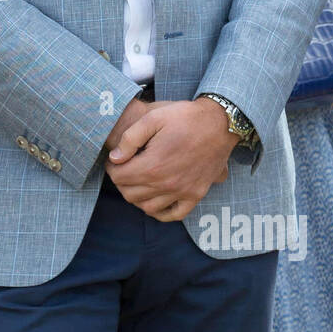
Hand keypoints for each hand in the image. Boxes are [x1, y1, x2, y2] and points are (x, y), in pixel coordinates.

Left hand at [105, 97, 234, 220]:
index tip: (115, 160)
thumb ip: (129, 138)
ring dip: (137, 197)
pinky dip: (161, 212)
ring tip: (137, 182)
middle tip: (124, 170)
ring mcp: (182, 191)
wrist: (220, 122)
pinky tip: (156, 200)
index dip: (112, 168)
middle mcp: (166, 183)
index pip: (119, 177)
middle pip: (130, 194)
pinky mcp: (196, 194)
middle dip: (121, 182)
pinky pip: (174, 214)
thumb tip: (114, 158)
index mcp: (153, 165)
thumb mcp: (153, 118)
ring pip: (148, 207)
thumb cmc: (185, 117)